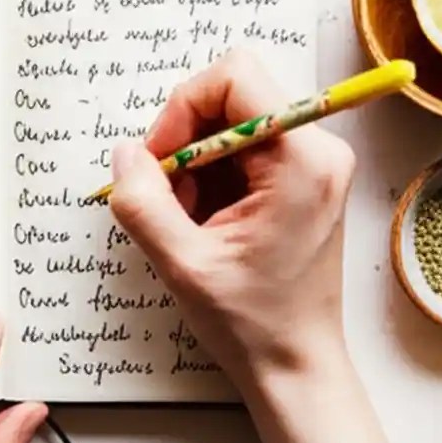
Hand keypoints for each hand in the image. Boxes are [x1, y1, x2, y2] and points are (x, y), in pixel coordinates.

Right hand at [108, 52, 410, 442]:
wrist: (294, 366)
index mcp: (302, 161)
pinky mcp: (301, 178)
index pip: (235, 76)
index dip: (182, 106)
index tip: (159, 157)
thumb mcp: (182, 263)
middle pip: (231, 96)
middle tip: (166, 194)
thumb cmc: (252, 323)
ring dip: (193, 162)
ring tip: (186, 217)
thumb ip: (144, 201)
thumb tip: (124, 152)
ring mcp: (313, 163)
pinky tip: (202, 220)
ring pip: (230, 123)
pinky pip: (240, 149)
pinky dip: (208, 176)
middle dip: (183, 138)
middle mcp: (317, 150)